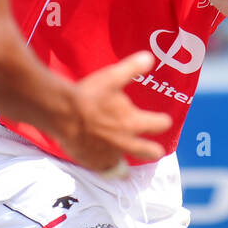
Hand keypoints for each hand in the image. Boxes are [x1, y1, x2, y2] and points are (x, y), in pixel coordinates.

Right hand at [60, 51, 172, 172]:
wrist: (62, 112)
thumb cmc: (89, 95)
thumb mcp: (112, 76)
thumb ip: (132, 68)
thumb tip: (149, 57)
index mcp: (133, 122)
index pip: (159, 124)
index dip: (163, 121)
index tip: (164, 120)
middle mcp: (125, 142)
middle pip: (149, 152)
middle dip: (153, 151)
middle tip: (155, 151)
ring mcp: (109, 155)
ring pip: (124, 166)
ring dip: (126, 164)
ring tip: (126, 168)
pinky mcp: (92, 162)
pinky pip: (103, 170)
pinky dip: (105, 168)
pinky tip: (103, 166)